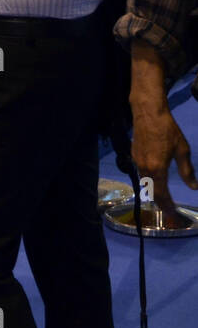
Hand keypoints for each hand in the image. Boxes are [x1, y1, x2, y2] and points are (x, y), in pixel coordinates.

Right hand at [132, 103, 196, 222]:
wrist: (148, 113)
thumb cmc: (168, 130)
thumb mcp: (182, 150)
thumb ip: (187, 170)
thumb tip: (194, 187)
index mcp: (157, 168)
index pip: (161, 194)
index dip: (168, 206)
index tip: (173, 214)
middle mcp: (144, 168)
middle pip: (151, 192)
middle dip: (160, 203)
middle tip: (169, 211)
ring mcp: (137, 161)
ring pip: (145, 183)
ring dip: (154, 193)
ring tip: (163, 199)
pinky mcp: (134, 155)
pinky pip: (141, 173)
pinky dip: (149, 182)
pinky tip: (155, 181)